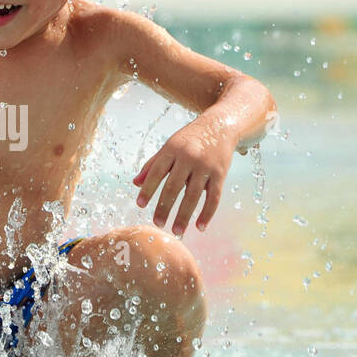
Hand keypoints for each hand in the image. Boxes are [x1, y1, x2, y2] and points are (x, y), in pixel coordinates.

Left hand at [132, 120, 233, 234]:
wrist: (220, 126)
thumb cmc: (189, 139)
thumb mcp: (169, 146)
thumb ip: (152, 164)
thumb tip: (136, 184)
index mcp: (172, 149)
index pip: (157, 172)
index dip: (148, 189)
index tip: (139, 205)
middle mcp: (189, 158)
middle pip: (174, 186)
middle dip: (165, 207)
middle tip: (157, 223)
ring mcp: (206, 166)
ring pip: (193, 195)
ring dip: (184, 215)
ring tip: (177, 231)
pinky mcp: (220, 174)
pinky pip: (214, 197)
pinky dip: (207, 213)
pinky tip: (200, 227)